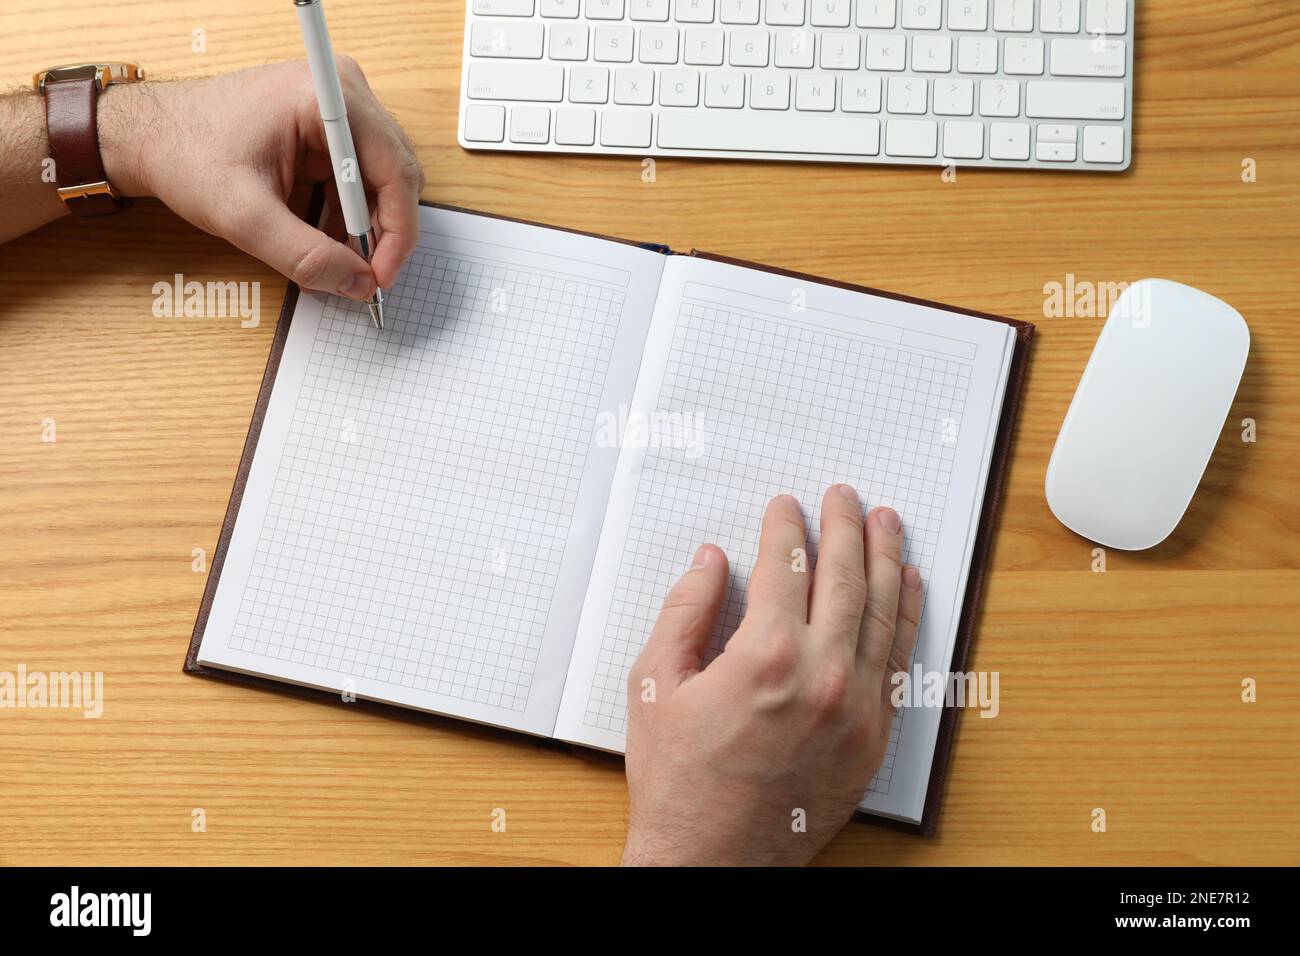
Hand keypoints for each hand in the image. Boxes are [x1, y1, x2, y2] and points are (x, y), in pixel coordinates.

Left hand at [97, 59, 422, 300]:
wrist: (151, 135)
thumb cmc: (187, 155)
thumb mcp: (243, 216)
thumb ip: (304, 255)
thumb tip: (357, 284)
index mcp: (327, 97)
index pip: (395, 171)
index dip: (398, 232)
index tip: (380, 276)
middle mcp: (343, 93)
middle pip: (396, 176)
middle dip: (381, 233)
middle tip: (360, 277)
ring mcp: (339, 109)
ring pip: (381, 182)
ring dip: (364, 228)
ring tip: (335, 261)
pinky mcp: (329, 128)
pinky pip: (360, 179)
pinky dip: (349, 216)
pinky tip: (325, 239)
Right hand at [621, 486, 922, 865]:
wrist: (714, 859)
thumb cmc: (680, 781)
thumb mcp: (653, 685)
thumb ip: (684, 611)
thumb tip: (711, 562)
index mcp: (764, 657)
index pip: (785, 565)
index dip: (785, 527)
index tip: (784, 507)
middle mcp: (822, 676)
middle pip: (843, 577)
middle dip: (842, 526)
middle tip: (842, 496)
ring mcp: (857, 707)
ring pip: (881, 612)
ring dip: (885, 558)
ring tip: (885, 521)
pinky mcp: (874, 735)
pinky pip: (899, 660)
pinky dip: (906, 615)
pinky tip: (907, 585)